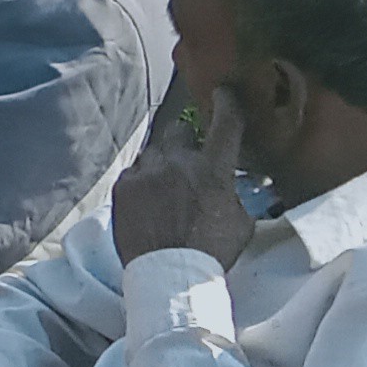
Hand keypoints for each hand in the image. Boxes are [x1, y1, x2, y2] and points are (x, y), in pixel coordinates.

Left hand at [110, 87, 260, 266]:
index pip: (226, 124)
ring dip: (162, 164)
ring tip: (166, 190)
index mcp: (214, 170)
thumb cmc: (213, 251)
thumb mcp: (242, 223)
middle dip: (185, 142)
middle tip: (188, 163)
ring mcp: (148, 172)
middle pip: (180, 131)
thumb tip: (243, 186)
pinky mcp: (124, 186)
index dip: (227, 103)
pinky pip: (135, 172)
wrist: (168, 275)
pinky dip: (142, 182)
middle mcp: (179, 163)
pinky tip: (149, 202)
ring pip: (155, 152)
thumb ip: (240, 196)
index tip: (223, 92)